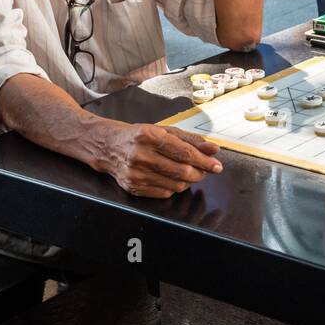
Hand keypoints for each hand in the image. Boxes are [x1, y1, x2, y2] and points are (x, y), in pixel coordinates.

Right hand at [101, 121, 223, 197]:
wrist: (108, 146)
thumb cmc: (139, 137)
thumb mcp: (164, 131)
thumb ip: (190, 140)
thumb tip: (213, 149)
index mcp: (150, 136)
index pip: (185, 153)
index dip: (204, 161)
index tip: (217, 166)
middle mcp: (141, 155)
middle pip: (182, 171)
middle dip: (200, 173)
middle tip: (205, 170)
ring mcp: (136, 173)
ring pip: (175, 185)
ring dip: (189, 181)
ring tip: (190, 173)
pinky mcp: (133, 187)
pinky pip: (164, 193)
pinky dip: (175, 188)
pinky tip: (173, 179)